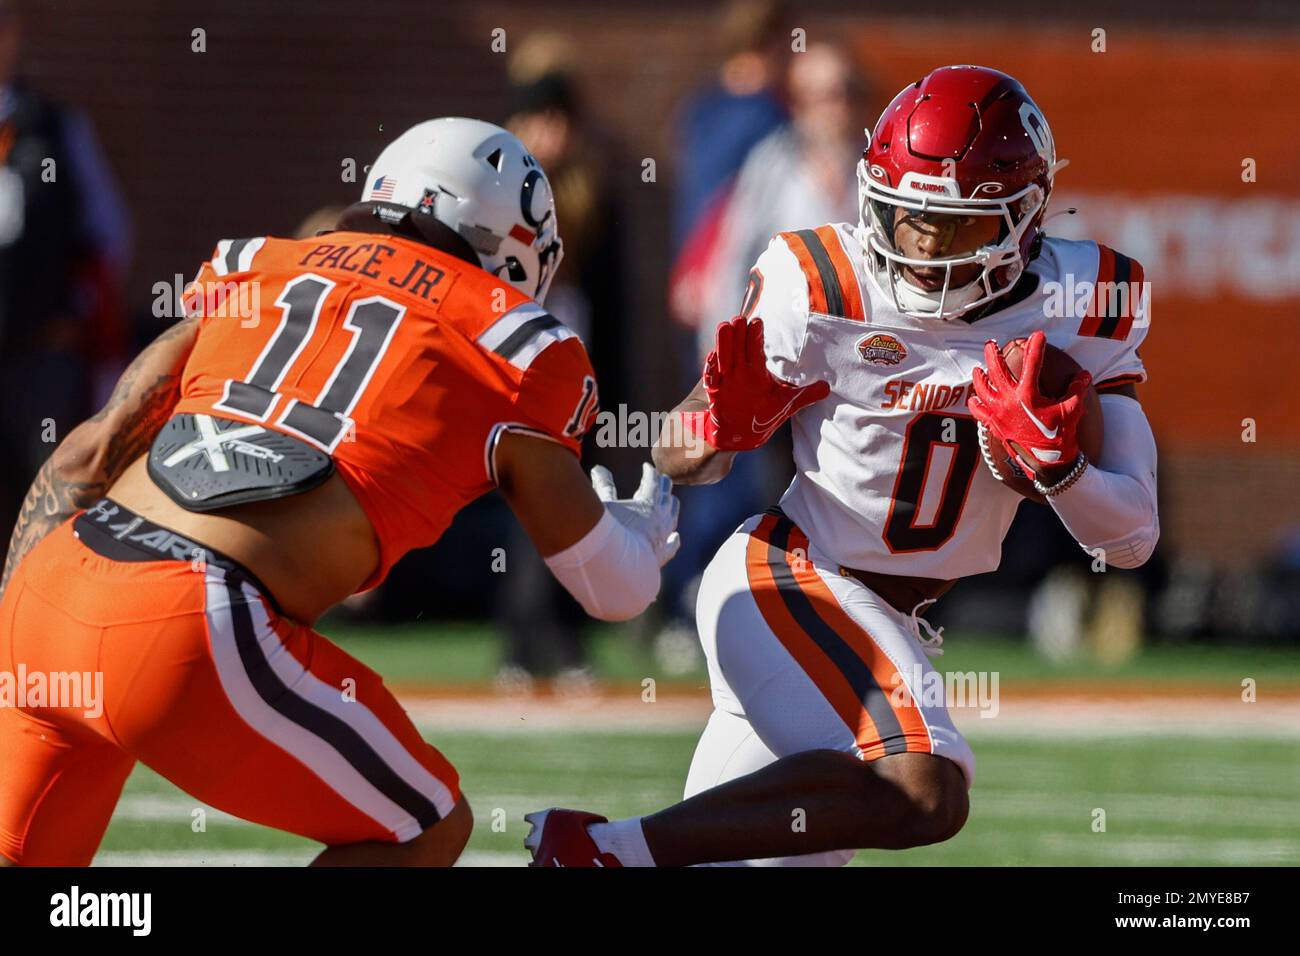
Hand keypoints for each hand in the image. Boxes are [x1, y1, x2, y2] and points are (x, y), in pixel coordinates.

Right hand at [591, 463, 680, 566]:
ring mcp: (664, 536)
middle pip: (666, 494)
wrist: (620, 568)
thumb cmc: (609, 534)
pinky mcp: (662, 554)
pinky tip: (675, 536)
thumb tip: (598, 468)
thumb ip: (603, 486)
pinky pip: (672, 544)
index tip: (646, 467)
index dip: (649, 472)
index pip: (652, 480)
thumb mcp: (604, 505)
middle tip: (660, 478)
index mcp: (648, 502)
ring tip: (670, 500)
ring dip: (671, 505)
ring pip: (673, 515)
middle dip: (663, 484)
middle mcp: (661, 517)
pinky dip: (674, 538)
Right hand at [697, 315, 828, 450]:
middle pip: (738, 347)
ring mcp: (726, 381)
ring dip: (723, 343)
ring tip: (725, 327)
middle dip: (739, 333)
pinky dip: (711, 368)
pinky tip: (712, 357)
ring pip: (723, 357)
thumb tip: (828, 388)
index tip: (757, 322)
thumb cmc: (763, 415)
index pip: (755, 349)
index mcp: (756, 371)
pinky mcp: (715, 394)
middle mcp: (740, 372)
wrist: (742, 434)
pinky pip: (711, 378)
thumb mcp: (787, 404)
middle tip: (740, 319)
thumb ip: (806, 395)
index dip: (755, 335)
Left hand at [967, 330, 1090, 478]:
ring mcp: (998, 413)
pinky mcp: (994, 425)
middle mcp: (1008, 401)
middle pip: (996, 371)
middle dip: (992, 354)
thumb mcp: (1073, 409)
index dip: (1036, 347)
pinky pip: (979, 412)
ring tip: (978, 368)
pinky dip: (976, 404)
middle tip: (991, 344)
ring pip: (983, 389)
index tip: (1038, 335)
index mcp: (1028, 394)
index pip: (1032, 363)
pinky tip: (974, 398)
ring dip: (980, 377)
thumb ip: (1077, 388)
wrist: (1048, 464)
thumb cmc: (1061, 436)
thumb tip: (1083, 374)